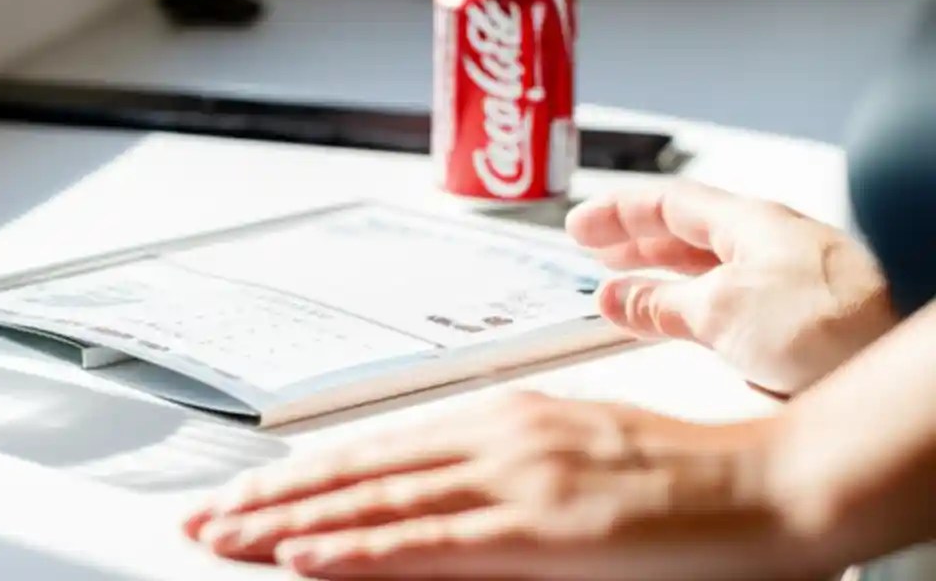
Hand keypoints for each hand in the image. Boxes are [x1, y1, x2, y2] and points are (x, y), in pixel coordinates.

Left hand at [184, 392, 826, 579]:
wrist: (769, 486)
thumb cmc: (682, 470)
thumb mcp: (576, 449)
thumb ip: (502, 465)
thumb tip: (434, 490)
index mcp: (503, 417)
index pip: (378, 446)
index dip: (305, 471)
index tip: (249, 490)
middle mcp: (495, 437)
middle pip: (358, 470)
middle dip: (271, 498)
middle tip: (204, 519)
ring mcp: (514, 479)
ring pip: (375, 504)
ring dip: (290, 524)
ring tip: (226, 539)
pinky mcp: (541, 529)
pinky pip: (428, 542)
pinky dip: (358, 548)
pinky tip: (306, 556)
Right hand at [565, 180, 895, 394]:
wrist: (895, 357)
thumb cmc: (830, 320)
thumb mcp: (720, 309)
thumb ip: (661, 303)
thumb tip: (617, 297)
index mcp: (747, 223)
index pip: (666, 202)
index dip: (615, 212)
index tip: (579, 225)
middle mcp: (767, 246)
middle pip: (686, 233)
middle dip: (634, 241)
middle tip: (593, 253)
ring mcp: (784, 283)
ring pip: (707, 269)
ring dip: (659, 277)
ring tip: (624, 290)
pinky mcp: (798, 323)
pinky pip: (727, 302)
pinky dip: (689, 308)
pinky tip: (680, 326)